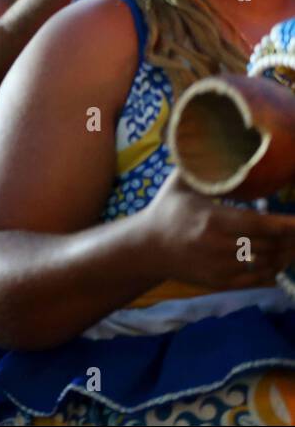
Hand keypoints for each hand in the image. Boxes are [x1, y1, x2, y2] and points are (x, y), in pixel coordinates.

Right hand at [136, 169, 294, 290]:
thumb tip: (224, 144)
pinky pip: (255, 281)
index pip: (260, 224)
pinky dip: (271, 275)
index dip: (286, 224)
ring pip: (266, 264)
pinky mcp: (218, 282)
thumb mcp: (181, 184)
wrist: (146, 247)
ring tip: (291, 247)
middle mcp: (217, 245)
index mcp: (212, 219)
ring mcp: (219, 266)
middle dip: (289, 240)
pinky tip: (276, 265)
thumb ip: (204, 166)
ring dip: (283, 256)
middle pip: (269, 245)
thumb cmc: (167, 210)